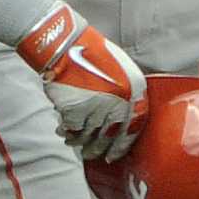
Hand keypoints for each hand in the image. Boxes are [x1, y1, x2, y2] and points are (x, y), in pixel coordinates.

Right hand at [16, 1, 147, 160]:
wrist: (66, 43)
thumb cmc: (94, 54)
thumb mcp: (121, 69)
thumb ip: (126, 94)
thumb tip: (120, 123)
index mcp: (135, 89)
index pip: (134, 127)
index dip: (123, 145)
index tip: (114, 155)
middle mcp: (119, 100)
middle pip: (111, 135)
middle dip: (101, 148)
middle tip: (94, 154)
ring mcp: (97, 106)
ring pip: (89, 136)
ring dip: (82, 143)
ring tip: (76, 144)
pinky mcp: (75, 109)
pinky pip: (72, 130)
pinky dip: (67, 134)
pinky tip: (63, 133)